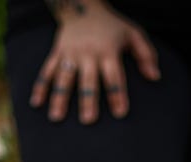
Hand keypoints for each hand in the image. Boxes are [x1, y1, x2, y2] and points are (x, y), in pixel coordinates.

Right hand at [30, 0, 159, 123]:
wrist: (83, 5)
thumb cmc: (112, 26)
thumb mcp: (133, 33)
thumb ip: (146, 54)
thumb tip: (155, 77)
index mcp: (108, 50)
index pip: (114, 75)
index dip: (117, 94)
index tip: (120, 113)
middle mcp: (87, 53)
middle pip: (88, 80)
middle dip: (88, 100)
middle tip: (88, 121)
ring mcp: (70, 53)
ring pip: (64, 78)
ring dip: (60, 98)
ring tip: (56, 118)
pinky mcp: (57, 53)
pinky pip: (47, 71)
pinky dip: (40, 87)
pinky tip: (36, 103)